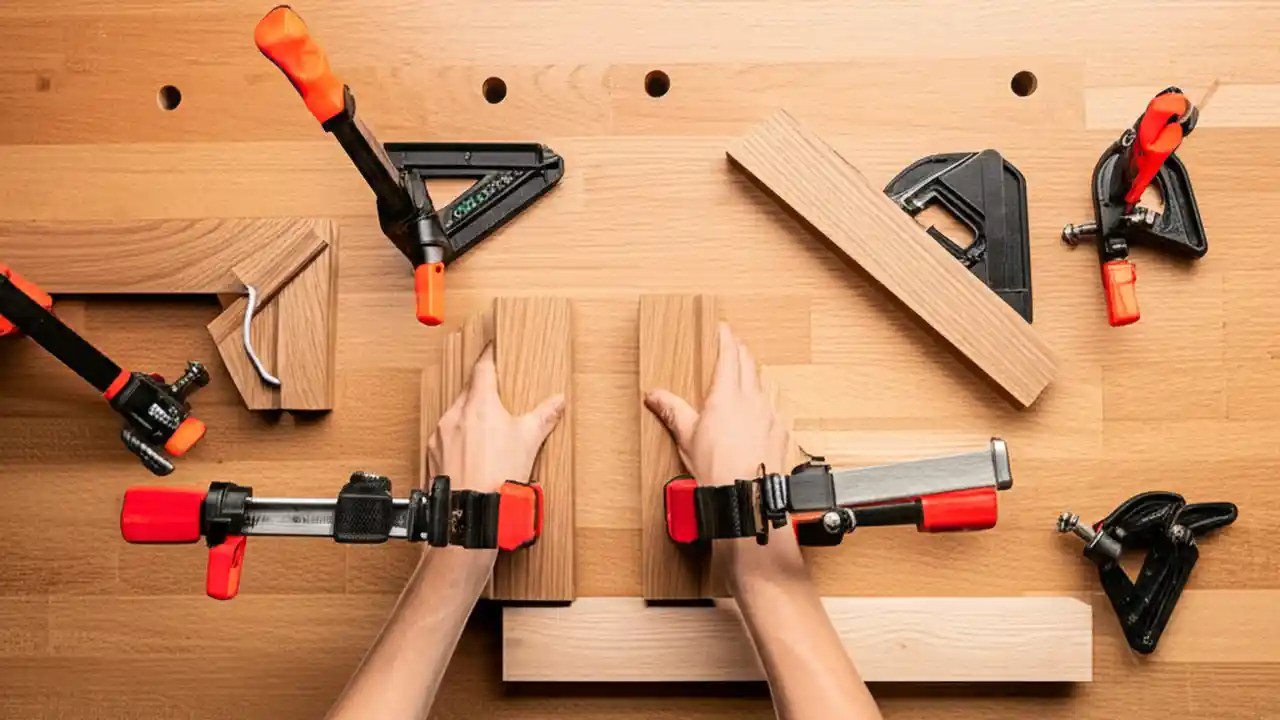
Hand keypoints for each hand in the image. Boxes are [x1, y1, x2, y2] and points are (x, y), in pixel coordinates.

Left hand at [427, 345, 565, 493]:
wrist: (472, 511)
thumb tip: (558, 401)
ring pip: (455, 415)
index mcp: (480, 405)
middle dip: (482, 393)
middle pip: (468, 392)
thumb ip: (544, 416)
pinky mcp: (433, 454)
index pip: (483, 368)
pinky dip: (458, 439)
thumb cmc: (499, 476)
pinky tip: (471, 453)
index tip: (491, 348)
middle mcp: (456, 415)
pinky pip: (445, 437)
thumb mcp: (529, 441)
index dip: (489, 356)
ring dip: (469, 418)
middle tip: (496, 398)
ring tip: (487, 434)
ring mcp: (441, 435)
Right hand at [644, 323, 788, 485]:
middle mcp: (752, 400)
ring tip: (746, 376)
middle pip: (748, 364)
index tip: (723, 329)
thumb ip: (672, 411)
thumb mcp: (687, 438)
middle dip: (740, 351)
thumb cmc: (718, 470)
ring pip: (762, 385)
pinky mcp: (780, 432)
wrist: (748, 496)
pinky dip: (764, 404)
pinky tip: (759, 413)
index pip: (729, 355)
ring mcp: (769, 415)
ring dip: (753, 376)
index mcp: (726, 395)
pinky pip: (773, 409)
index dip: (726, 338)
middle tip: (734, 346)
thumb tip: (655, 395)